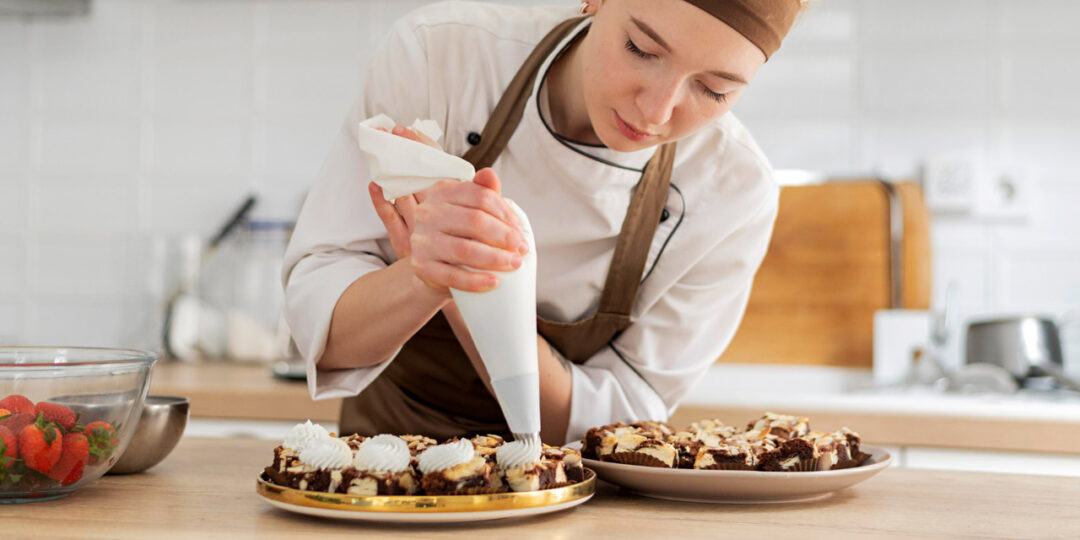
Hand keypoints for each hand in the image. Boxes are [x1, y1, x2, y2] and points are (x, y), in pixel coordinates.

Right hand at [367, 126, 527, 293]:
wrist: (436, 267)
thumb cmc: (459, 233)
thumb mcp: (471, 210)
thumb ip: (483, 192)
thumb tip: (489, 174)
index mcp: (441, 191)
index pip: (481, 196)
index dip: (506, 214)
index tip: (520, 230)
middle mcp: (427, 212)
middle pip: (475, 221)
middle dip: (505, 236)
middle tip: (522, 249)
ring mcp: (422, 240)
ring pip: (465, 249)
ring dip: (495, 258)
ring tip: (514, 264)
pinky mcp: (421, 266)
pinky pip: (453, 275)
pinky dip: (476, 281)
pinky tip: (494, 282)